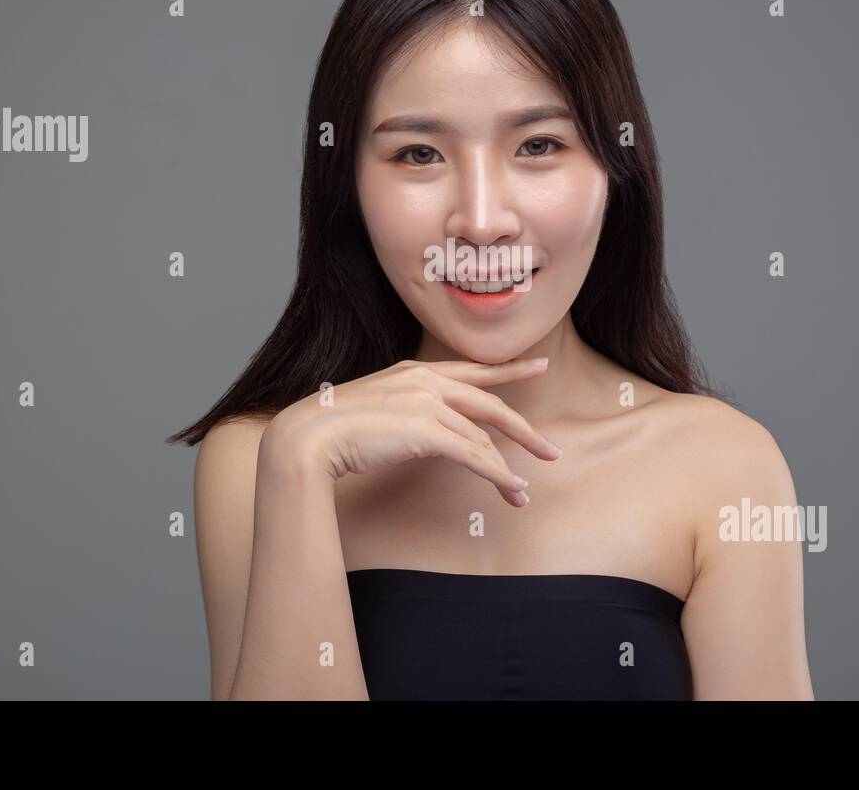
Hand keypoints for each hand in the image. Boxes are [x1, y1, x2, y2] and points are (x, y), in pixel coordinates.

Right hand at [262, 358, 560, 506]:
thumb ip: (404, 411)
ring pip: (483, 439)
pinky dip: (498, 475)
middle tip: (551, 451)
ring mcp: (427, 405)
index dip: (508, 371)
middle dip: (524, 431)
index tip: (538, 365)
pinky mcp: (427, 432)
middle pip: (490, 406)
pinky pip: (475, 456)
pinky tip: (512, 489)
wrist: (307, 438)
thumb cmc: (330, 430)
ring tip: (522, 493)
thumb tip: (423, 431)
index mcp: (413, 372)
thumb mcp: (374, 409)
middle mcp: (425, 383)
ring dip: (507, 470)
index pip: (471, 371)